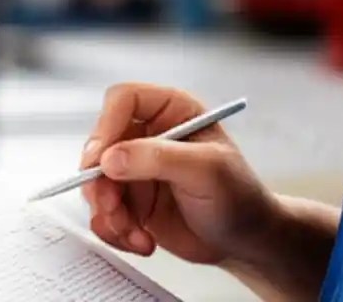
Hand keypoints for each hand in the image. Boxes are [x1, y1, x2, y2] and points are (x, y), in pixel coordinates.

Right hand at [80, 84, 279, 266]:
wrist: (246, 240)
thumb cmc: (239, 196)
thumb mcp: (206, 171)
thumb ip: (159, 158)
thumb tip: (110, 158)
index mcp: (171, 112)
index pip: (123, 101)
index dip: (105, 126)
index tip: (100, 160)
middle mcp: (149, 136)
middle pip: (100, 145)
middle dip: (100, 182)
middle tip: (113, 207)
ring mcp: (138, 170)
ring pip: (96, 184)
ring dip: (109, 214)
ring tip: (137, 234)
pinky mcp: (132, 202)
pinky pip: (104, 213)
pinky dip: (116, 232)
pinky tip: (143, 241)